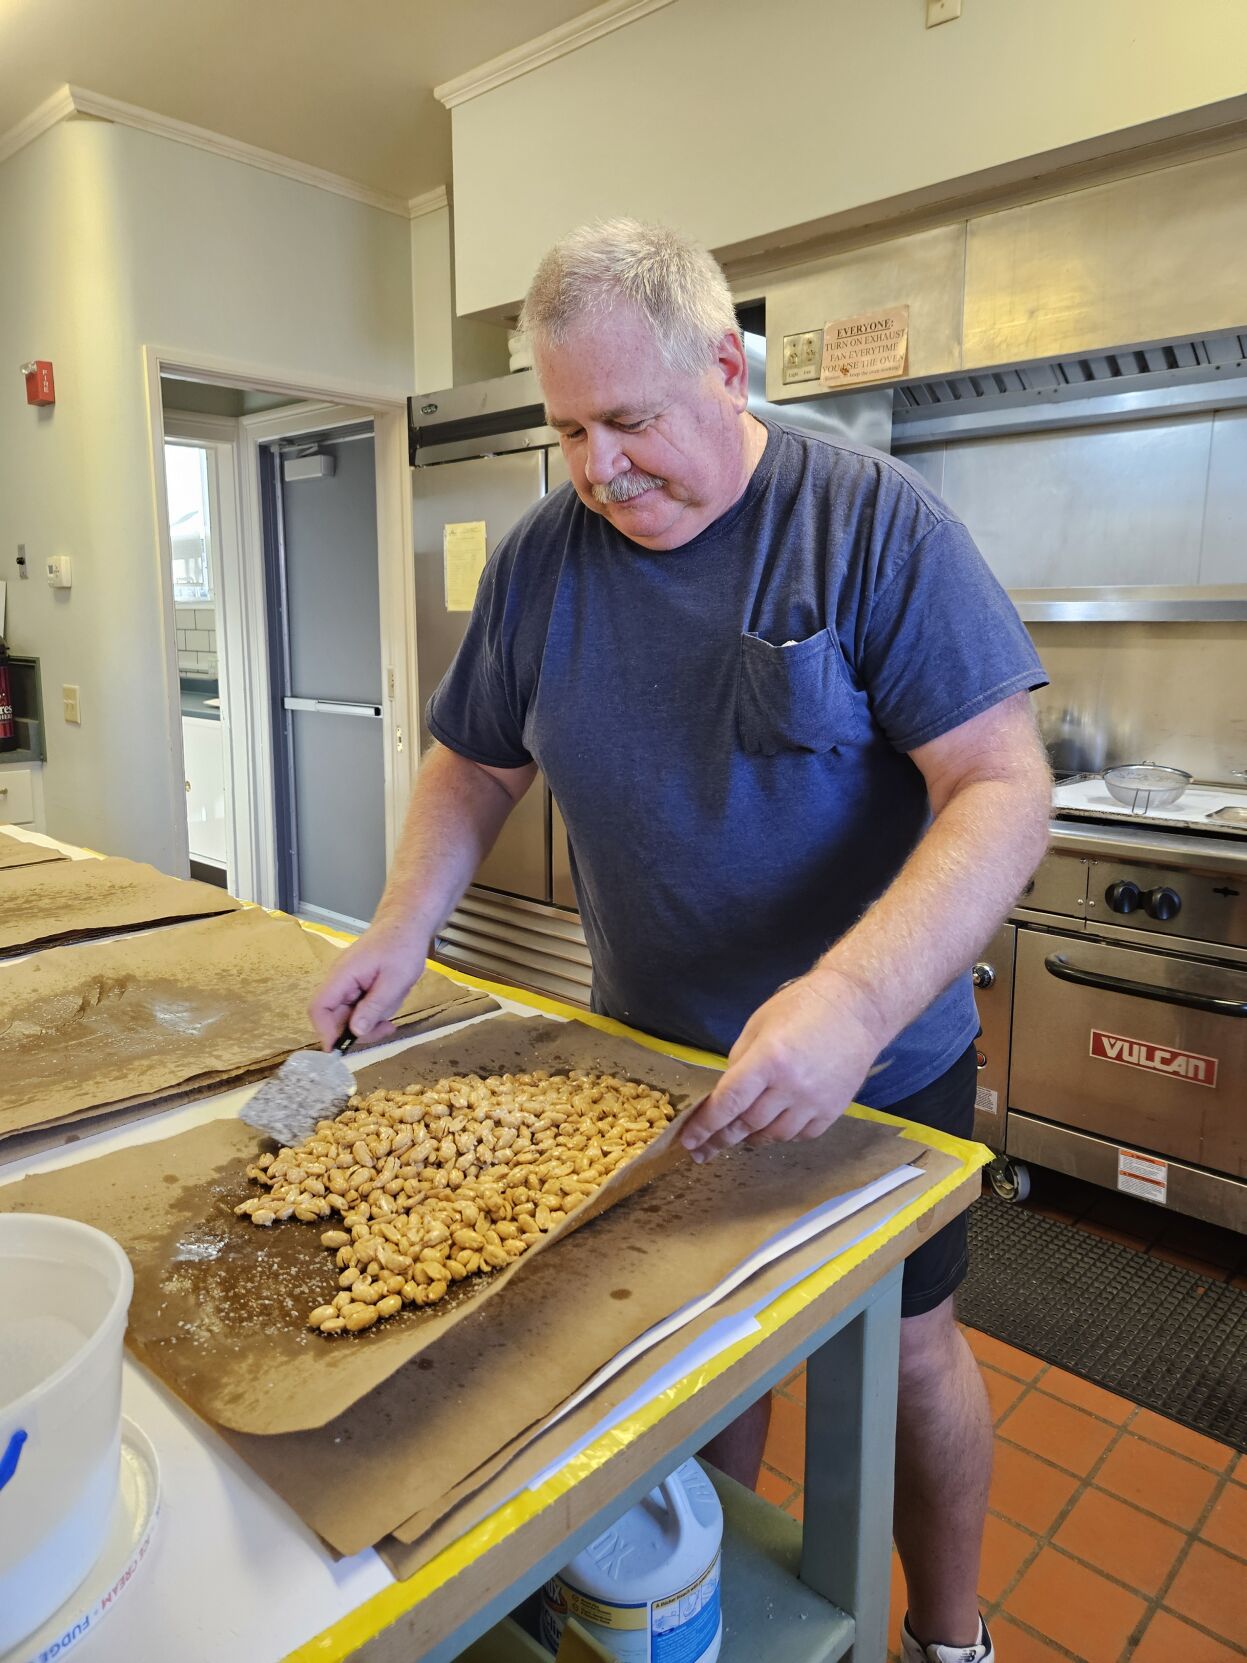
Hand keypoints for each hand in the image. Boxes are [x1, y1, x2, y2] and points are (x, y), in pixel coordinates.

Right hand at [308, 921, 429, 1048]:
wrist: (408, 922)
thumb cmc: (403, 946)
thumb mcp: (395, 980)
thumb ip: (374, 1006)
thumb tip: (355, 1032)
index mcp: (342, 975)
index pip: (319, 1008)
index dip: (326, 1031)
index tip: (342, 1049)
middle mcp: (340, 980)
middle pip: (334, 1016)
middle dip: (357, 1029)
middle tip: (385, 1029)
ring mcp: (348, 981)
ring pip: (349, 1013)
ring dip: (370, 1018)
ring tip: (394, 1005)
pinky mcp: (358, 983)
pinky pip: (360, 1005)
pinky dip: (374, 1010)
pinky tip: (392, 1001)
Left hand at [680, 970, 885, 1160]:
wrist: (857, 1008)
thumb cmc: (802, 1007)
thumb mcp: (759, 1025)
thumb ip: (739, 1061)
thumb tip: (726, 1093)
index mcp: (768, 1060)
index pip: (728, 1102)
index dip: (705, 1125)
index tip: (689, 1141)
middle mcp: (791, 1086)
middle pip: (747, 1124)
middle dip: (721, 1138)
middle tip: (704, 1150)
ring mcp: (814, 1102)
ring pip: (773, 1136)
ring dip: (752, 1137)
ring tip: (739, 1134)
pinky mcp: (833, 1111)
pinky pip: (800, 1135)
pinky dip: (783, 1134)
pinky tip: (774, 1127)